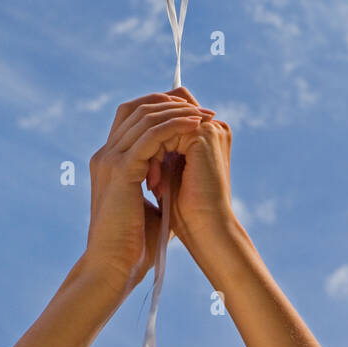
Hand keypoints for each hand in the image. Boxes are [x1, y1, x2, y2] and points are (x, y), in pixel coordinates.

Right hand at [85, 92, 210, 293]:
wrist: (114, 269)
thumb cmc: (133, 246)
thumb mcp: (150, 204)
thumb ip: (160, 182)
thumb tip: (185, 172)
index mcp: (109, 161)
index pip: (132, 116)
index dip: (162, 109)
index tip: (192, 115)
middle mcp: (105, 155)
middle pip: (137, 107)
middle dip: (172, 103)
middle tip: (202, 110)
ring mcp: (110, 159)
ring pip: (145, 116)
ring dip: (179, 112)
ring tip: (205, 116)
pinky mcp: (121, 169)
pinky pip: (152, 134)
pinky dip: (175, 125)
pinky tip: (196, 126)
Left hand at [146, 86, 236, 255]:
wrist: (205, 232)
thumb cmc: (188, 212)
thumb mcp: (170, 176)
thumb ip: (161, 155)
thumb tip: (136, 145)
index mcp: (209, 137)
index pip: (171, 117)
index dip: (149, 135)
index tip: (134, 161)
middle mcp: (213, 128)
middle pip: (166, 114)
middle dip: (146, 141)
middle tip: (139, 174)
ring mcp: (211, 129)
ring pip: (164, 123)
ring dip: (150, 150)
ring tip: (149, 184)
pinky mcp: (206, 135)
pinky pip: (168, 130)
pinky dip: (155, 154)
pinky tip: (154, 182)